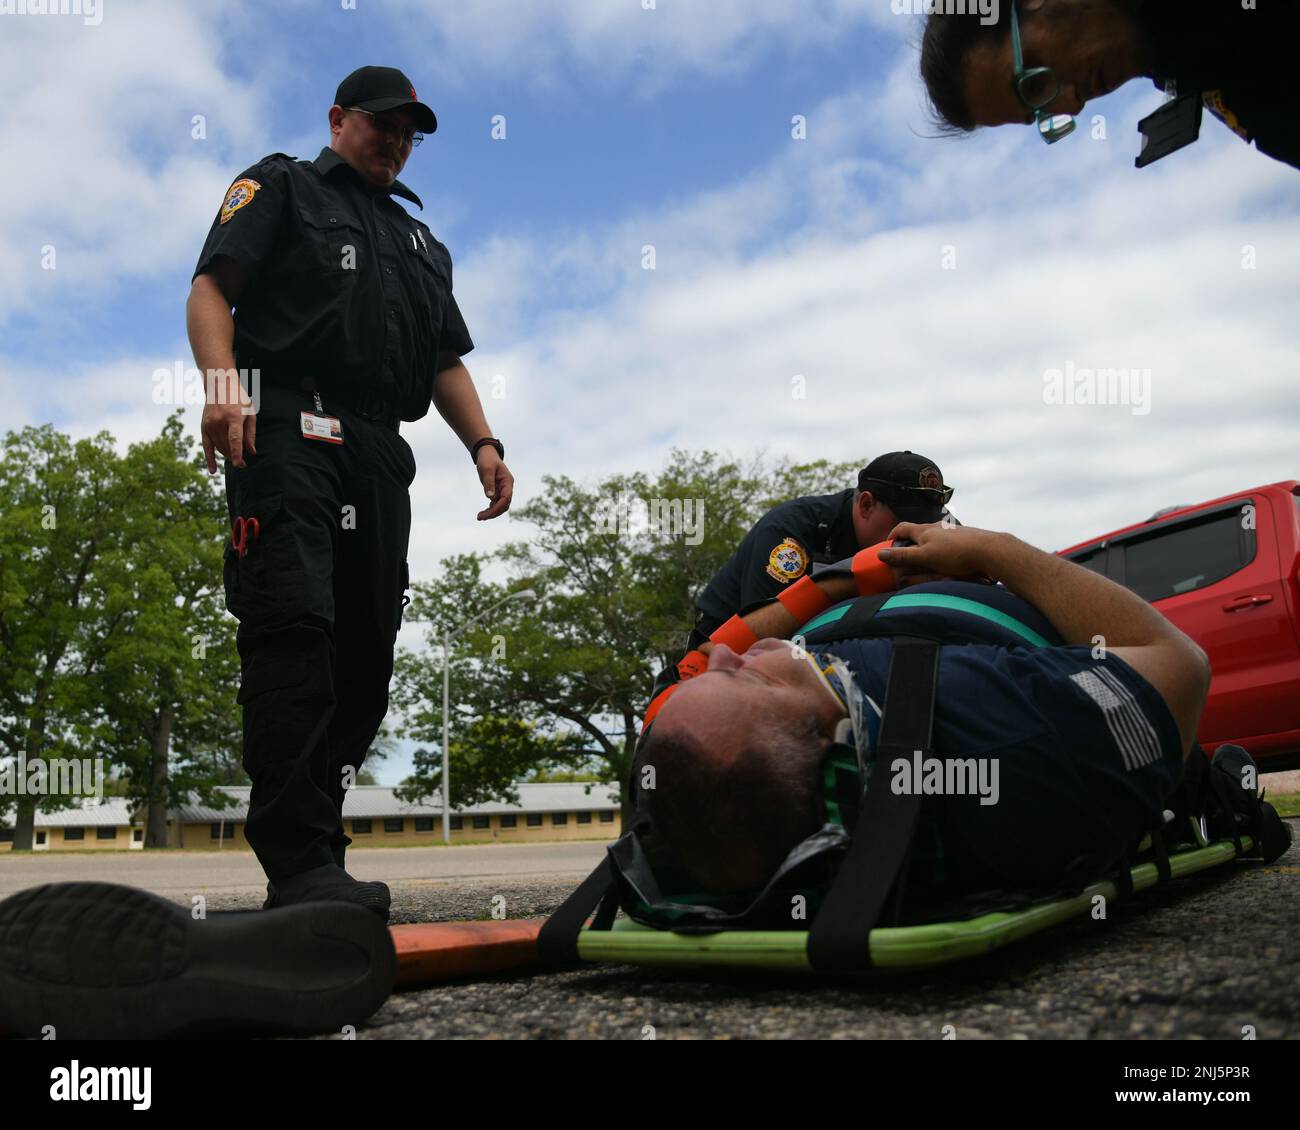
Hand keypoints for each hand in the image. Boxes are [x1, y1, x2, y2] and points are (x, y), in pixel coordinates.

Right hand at [201, 371, 256, 472]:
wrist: (219, 385)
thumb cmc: (239, 399)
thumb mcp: (250, 413)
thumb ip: (250, 433)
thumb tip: (251, 452)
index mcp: (233, 417)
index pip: (235, 439)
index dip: (237, 453)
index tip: (239, 464)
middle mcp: (219, 421)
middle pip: (227, 445)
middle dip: (236, 457)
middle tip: (243, 463)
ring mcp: (209, 424)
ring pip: (219, 447)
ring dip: (227, 455)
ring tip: (236, 458)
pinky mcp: (204, 426)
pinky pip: (206, 446)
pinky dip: (210, 458)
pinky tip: (213, 471)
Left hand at [475, 451, 513, 519]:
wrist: (487, 454)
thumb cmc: (487, 460)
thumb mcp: (486, 469)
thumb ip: (489, 482)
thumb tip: (490, 498)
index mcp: (507, 482)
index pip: (506, 498)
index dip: (498, 507)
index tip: (487, 513)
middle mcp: (507, 487)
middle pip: (504, 505)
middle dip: (494, 513)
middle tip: (480, 517)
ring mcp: (503, 490)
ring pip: (501, 506)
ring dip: (492, 513)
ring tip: (480, 517)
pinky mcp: (497, 491)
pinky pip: (496, 503)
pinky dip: (491, 509)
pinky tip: (483, 513)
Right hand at [879, 522, 1004, 580]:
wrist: (990, 550)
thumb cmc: (956, 553)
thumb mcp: (926, 557)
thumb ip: (903, 556)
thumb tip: (881, 554)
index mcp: (925, 530)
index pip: (902, 527)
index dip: (892, 535)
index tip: (887, 546)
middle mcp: (937, 527)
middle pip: (918, 531)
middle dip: (910, 542)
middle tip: (906, 556)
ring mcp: (952, 531)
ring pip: (934, 537)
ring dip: (927, 546)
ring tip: (926, 561)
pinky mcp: (965, 538)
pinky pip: (948, 542)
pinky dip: (942, 550)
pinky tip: (948, 560)